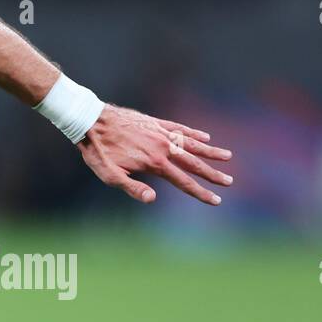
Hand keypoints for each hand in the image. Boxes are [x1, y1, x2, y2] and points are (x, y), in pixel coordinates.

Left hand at [77, 104, 233, 204]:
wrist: (90, 120)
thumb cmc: (98, 151)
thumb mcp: (110, 175)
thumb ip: (132, 188)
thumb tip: (153, 199)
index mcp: (154, 163)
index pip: (183, 181)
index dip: (201, 192)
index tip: (216, 200)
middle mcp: (162, 147)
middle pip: (193, 163)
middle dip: (212, 174)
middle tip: (230, 181)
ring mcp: (160, 132)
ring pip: (191, 143)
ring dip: (210, 151)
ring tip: (228, 156)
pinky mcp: (154, 122)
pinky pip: (178, 127)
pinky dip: (193, 133)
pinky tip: (205, 136)